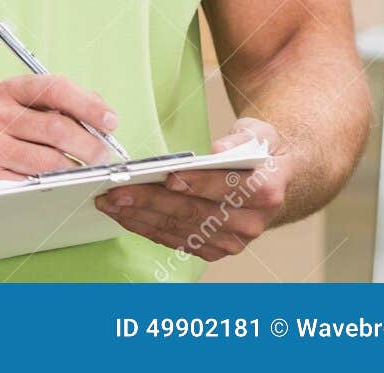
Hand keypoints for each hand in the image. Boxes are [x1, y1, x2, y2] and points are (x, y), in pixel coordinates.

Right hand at [0, 75, 120, 191]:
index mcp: (12, 89)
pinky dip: (54, 183)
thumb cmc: (10, 130)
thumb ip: (68, 105)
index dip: (88, 105)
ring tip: (86, 170)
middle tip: (104, 155)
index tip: (111, 121)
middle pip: (56, 128)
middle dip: (89, 145)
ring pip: (48, 160)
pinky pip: (33, 182)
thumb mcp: (31, 106)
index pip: (55, 88)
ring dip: (75, 168)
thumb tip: (104, 119)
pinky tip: (60, 181)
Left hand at [94, 117, 291, 261]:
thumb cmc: (259, 152)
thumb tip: (217, 150)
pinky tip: (125, 216)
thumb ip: (239, 140)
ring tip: (110, 203)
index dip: (197, 183)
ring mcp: (233, 241)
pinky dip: (147, 228)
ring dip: (140, 216)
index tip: (167, 177)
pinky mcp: (216, 250)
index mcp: (266, 190)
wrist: (273, 180)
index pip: (227, 187)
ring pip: (180, 228)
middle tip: (116, 191)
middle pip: (195, 211)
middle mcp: (252, 222)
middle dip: (151, 200)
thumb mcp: (259, 133)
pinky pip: (176, 240)